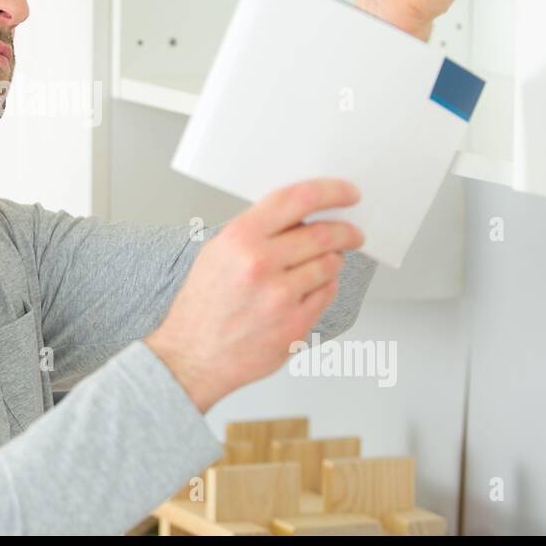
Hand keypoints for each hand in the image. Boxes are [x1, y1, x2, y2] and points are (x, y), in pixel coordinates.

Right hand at [144, 178, 364, 412]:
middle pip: (325, 233)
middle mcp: (260, 263)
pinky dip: (324, 288)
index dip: (332, 192)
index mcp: (240, 238)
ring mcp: (280, 296)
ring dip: (332, 261)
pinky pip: (327, 293)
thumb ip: (258, 231)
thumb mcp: (218, 252)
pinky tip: (306, 291)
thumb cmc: (204, 304)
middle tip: (353, 233)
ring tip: (317, 266)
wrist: (193, 354)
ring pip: (330, 264)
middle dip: (346, 231)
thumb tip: (300, 216)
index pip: (299, 199)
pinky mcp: (295, 324)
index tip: (348, 193)